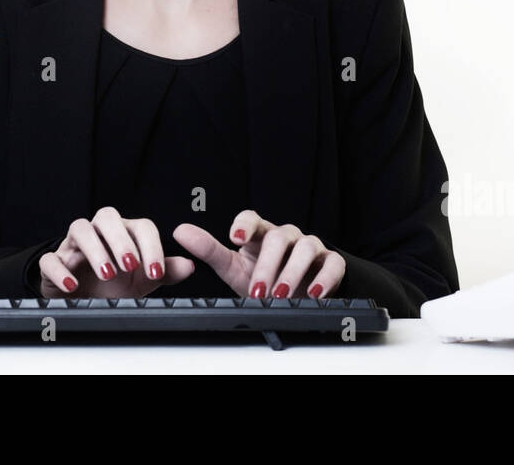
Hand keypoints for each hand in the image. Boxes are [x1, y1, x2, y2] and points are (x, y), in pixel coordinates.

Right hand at [37, 206, 195, 298]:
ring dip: (94, 249)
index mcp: (124, 233)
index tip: (155, 271)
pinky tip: (73, 285)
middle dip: (120, 239)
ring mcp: (74, 245)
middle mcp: (99, 232)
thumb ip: (165, 271)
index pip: (140, 226)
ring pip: (80, 228)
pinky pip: (50, 258)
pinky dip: (60, 270)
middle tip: (130, 265)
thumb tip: (190, 265)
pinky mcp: (54, 262)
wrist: (82, 299)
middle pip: (107, 217)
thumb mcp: (142, 280)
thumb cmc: (113, 284)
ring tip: (107, 272)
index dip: (150, 246)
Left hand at [173, 209, 345, 299]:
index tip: (234, 238)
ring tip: (281, 295)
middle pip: (279, 238)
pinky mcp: (330, 262)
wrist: (296, 293)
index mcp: (261, 233)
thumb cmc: (262, 277)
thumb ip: (208, 249)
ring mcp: (310, 246)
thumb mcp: (233, 266)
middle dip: (268, 266)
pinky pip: (332, 264)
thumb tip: (181, 231)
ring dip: (293, 274)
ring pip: (306, 249)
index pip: (252, 218)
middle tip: (258, 291)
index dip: (244, 225)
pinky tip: (314, 293)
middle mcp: (286, 235)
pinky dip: (325, 279)